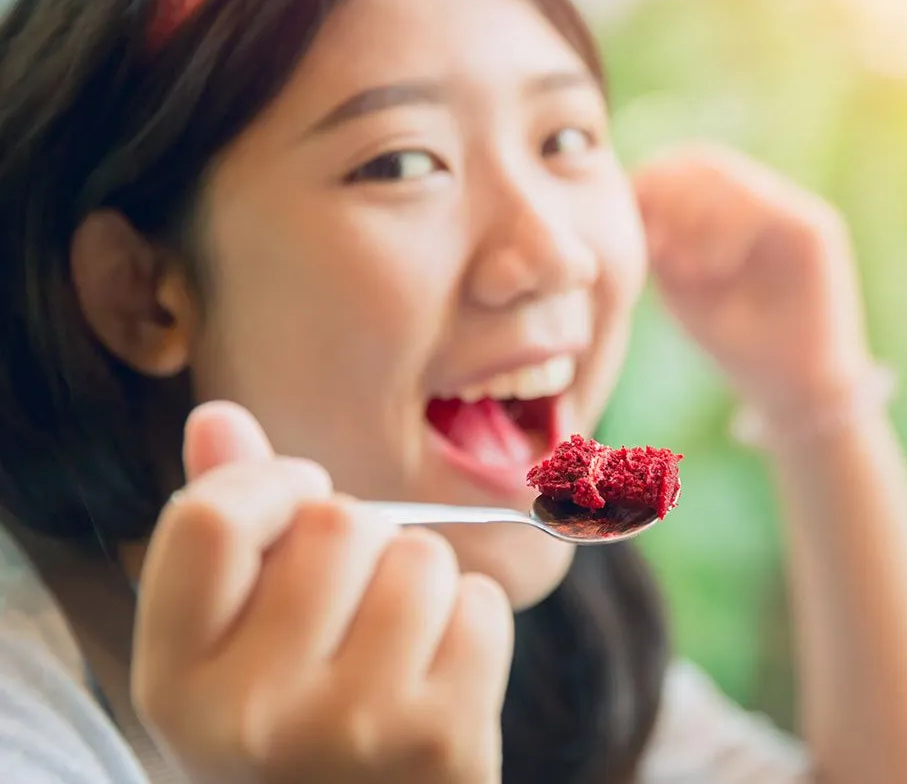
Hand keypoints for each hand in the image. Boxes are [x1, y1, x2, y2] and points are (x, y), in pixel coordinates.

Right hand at [131, 402, 512, 783]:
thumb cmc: (292, 726)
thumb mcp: (225, 648)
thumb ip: (220, 532)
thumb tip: (216, 415)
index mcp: (175, 681)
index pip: (213, 517)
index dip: (270, 484)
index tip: (295, 507)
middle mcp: (251, 715)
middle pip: (336, 521)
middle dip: (357, 540)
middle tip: (346, 606)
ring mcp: (352, 731)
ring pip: (419, 554)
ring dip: (417, 580)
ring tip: (392, 642)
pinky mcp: (444, 742)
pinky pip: (480, 604)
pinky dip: (469, 623)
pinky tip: (437, 674)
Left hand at [635, 144, 872, 411]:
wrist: (796, 392)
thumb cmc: (736, 344)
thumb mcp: (682, 287)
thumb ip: (660, 242)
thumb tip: (632, 195)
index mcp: (733, 210)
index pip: (688, 165)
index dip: (653, 179)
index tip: (633, 220)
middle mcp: (769, 200)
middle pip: (707, 161)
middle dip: (668, 193)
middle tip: (655, 243)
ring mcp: (796, 210)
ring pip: (733, 179)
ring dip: (695, 216)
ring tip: (684, 266)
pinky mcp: (817, 230)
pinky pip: (764, 208)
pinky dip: (727, 232)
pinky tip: (713, 269)